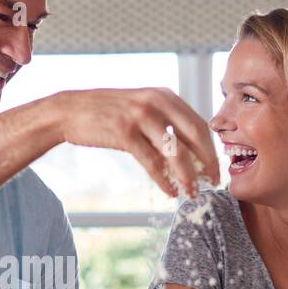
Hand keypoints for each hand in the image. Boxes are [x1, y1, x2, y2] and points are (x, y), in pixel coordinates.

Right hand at [52, 88, 220, 197]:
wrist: (71, 110)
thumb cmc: (107, 112)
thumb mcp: (140, 106)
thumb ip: (163, 119)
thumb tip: (188, 147)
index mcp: (164, 95)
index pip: (198, 123)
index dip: (211, 148)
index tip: (215, 168)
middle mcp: (156, 102)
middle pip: (194, 136)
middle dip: (208, 162)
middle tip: (214, 183)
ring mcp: (140, 117)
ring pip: (175, 151)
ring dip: (187, 176)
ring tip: (191, 193)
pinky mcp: (125, 133)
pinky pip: (152, 161)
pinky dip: (164, 179)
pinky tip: (170, 191)